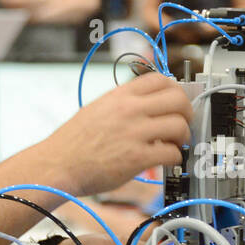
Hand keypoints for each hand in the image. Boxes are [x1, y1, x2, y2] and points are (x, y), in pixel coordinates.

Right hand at [36, 73, 192, 195]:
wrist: (57, 165)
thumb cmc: (74, 143)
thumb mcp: (97, 109)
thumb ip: (123, 103)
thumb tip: (149, 103)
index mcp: (119, 96)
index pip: (160, 79)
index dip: (175, 90)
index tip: (177, 102)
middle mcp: (129, 110)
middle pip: (178, 100)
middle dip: (187, 112)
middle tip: (183, 124)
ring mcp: (134, 133)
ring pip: (179, 126)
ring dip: (183, 137)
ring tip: (175, 144)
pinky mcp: (137, 157)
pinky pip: (172, 152)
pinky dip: (175, 157)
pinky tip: (167, 160)